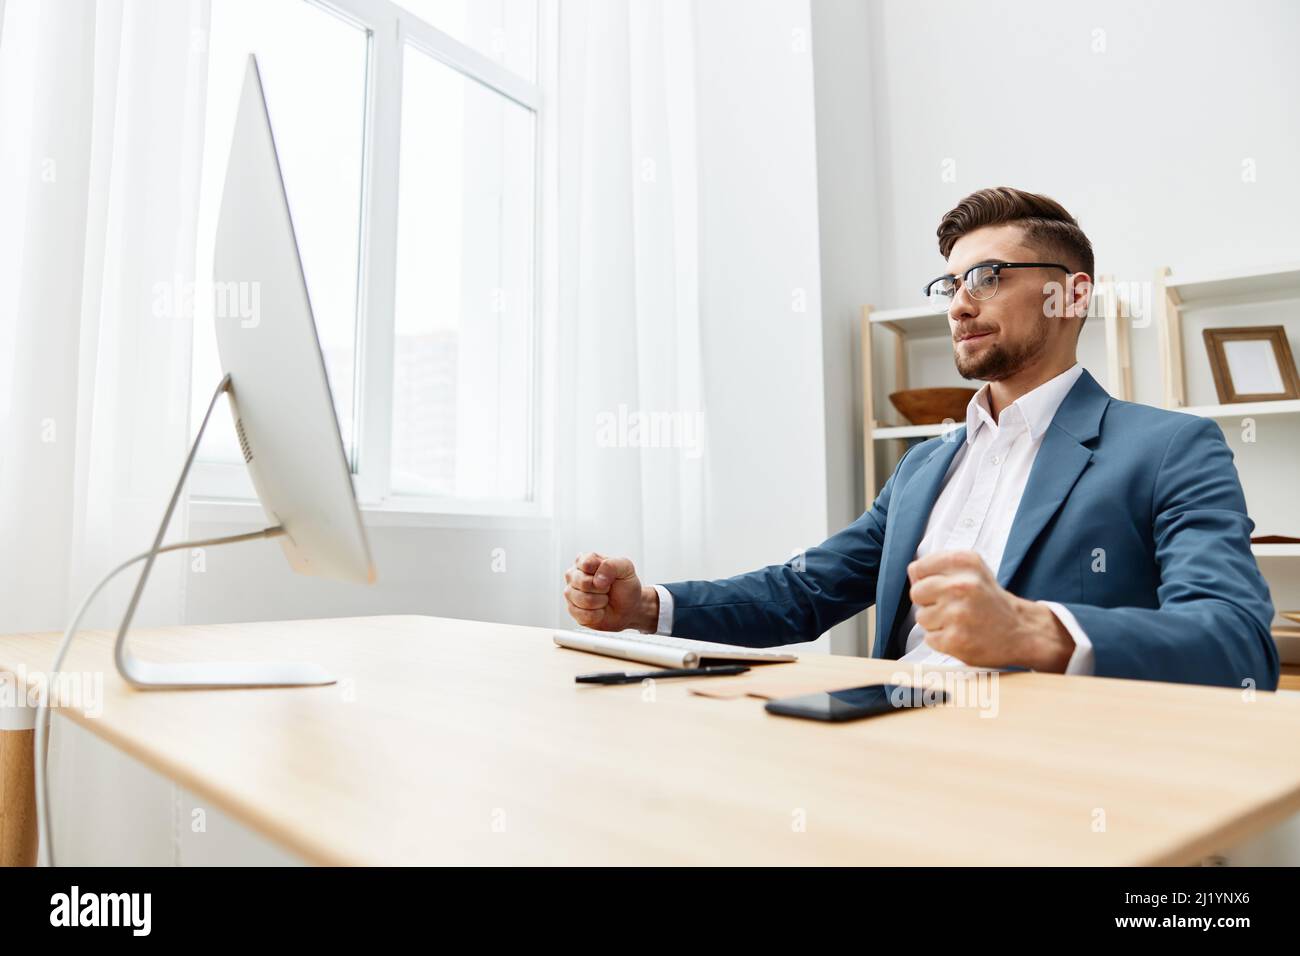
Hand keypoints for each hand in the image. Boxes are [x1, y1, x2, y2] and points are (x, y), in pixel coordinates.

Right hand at [563, 552, 657, 632]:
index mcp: (583, 560)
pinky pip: (584, 615)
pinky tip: (600, 610)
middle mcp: (573, 576)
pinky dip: (598, 615)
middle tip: (607, 588)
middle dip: (602, 588)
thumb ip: (611, 565)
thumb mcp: (626, 568)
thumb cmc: (625, 585)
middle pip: (583, 583)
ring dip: (600, 602)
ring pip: (583, 600)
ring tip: (604, 599)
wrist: (629, 608)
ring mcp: (571, 594)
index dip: (601, 572)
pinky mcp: (572, 611)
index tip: (610, 576)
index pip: (586, 564)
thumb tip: (596, 580)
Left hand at [907, 550, 1073, 671]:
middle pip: (916, 593)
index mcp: (965, 562)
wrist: (1021, 631)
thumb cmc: (990, 601)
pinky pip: (929, 638)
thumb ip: (941, 566)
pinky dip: (942, 640)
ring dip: (936, 623)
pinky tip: (962, 634)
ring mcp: (958, 614)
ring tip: (960, 621)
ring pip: (921, 617)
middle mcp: (961, 585)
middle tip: (951, 607)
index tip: (940, 587)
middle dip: (929, 602)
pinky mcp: (955, 639)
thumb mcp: (973, 570)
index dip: (925, 580)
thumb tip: (912, 574)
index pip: (917, 568)